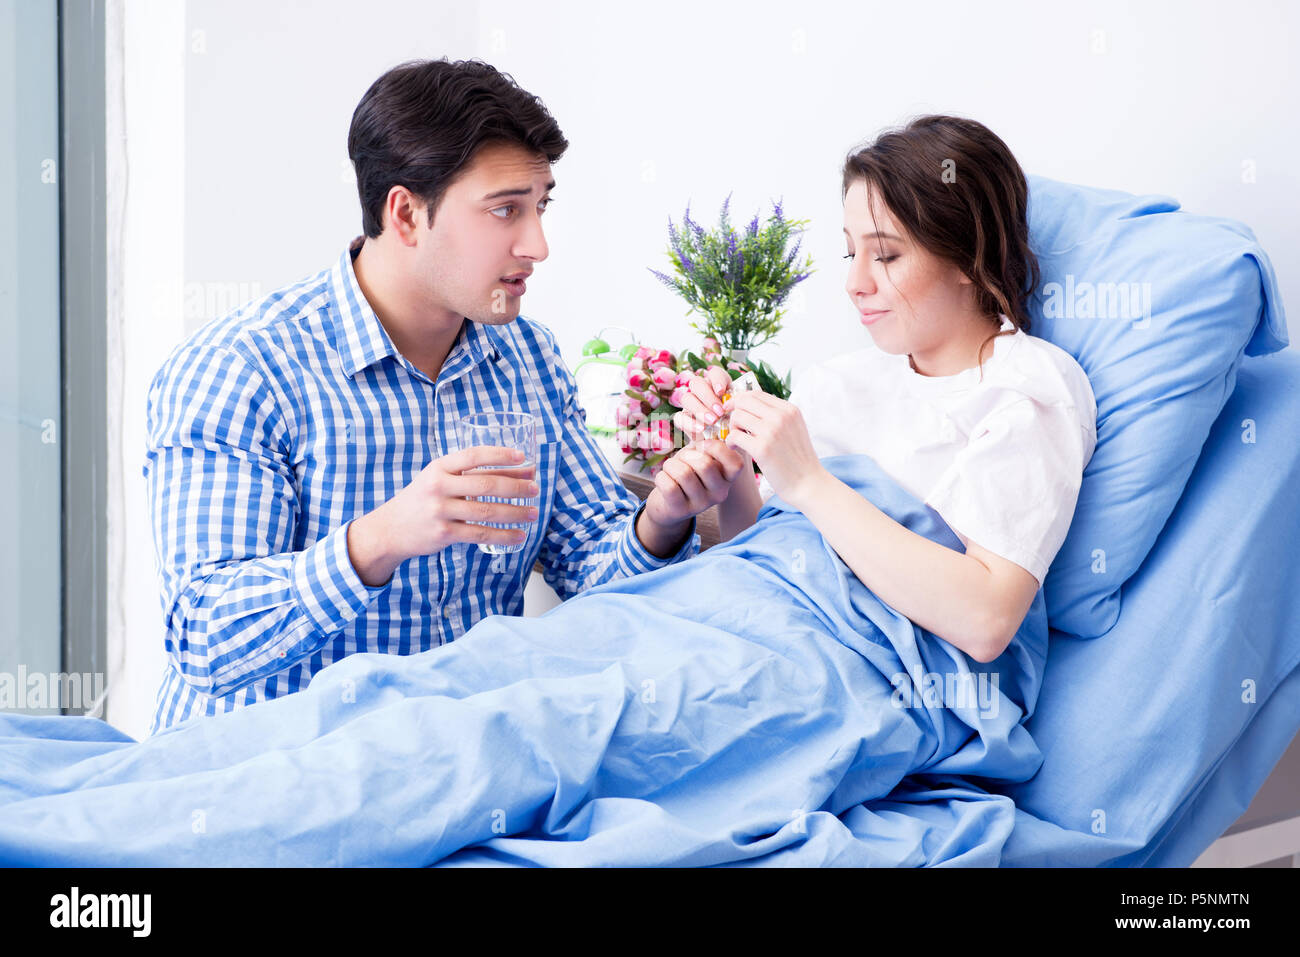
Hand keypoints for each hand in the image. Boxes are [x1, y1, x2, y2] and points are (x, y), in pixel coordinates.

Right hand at [348, 446, 539, 585]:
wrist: (390, 529)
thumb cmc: (422, 500)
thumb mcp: (438, 479)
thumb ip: (468, 475)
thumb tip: (514, 472)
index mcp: (439, 467)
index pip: (474, 455)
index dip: (500, 455)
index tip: (523, 457)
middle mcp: (438, 486)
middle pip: (485, 484)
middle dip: (515, 487)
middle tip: (535, 489)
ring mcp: (440, 511)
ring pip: (486, 511)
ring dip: (515, 512)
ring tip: (533, 513)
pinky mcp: (444, 533)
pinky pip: (480, 534)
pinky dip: (503, 536)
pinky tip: (518, 535)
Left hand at [643, 438, 747, 527]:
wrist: (668, 504)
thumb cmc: (686, 473)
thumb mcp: (699, 457)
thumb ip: (705, 447)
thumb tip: (702, 445)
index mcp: (728, 478)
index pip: (736, 463)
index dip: (717, 448)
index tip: (702, 446)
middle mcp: (720, 493)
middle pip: (705, 465)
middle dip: (686, 455)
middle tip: (681, 459)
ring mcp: (702, 504)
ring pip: (684, 474)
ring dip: (670, 465)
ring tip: (669, 468)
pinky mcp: (682, 511)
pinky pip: (669, 486)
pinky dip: (661, 477)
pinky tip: (663, 479)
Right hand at [671, 365, 734, 438]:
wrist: (727, 443)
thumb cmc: (737, 427)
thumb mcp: (741, 417)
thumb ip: (738, 409)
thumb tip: (733, 406)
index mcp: (718, 385)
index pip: (714, 374)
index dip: (716, 380)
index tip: (721, 392)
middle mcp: (701, 391)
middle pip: (696, 383)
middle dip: (708, 397)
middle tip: (719, 412)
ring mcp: (690, 404)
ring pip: (686, 398)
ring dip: (699, 409)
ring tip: (713, 421)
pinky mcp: (683, 419)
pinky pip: (679, 417)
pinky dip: (689, 423)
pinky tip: (701, 429)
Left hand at [721, 392, 826, 506]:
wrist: (808, 484)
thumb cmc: (798, 460)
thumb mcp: (794, 430)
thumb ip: (778, 416)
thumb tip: (752, 405)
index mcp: (789, 410)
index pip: (756, 394)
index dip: (740, 401)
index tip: (734, 411)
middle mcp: (781, 416)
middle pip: (743, 401)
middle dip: (734, 412)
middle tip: (735, 427)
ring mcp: (772, 431)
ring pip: (737, 416)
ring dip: (732, 428)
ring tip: (737, 439)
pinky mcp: (762, 449)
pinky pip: (734, 435)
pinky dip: (730, 441)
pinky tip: (735, 448)